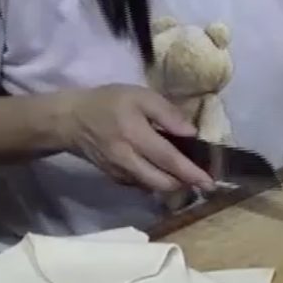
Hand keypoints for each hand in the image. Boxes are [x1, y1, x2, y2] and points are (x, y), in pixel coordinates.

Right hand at [51, 85, 213, 193]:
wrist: (71, 120)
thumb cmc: (109, 102)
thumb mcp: (140, 96)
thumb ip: (167, 113)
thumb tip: (192, 132)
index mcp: (135, 135)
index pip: (168, 160)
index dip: (191, 173)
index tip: (210, 183)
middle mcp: (127, 159)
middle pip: (162, 182)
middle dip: (184, 183)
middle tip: (200, 177)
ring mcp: (119, 172)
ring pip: (152, 187)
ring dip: (171, 184)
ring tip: (184, 173)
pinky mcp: (114, 178)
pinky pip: (140, 185)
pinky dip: (155, 181)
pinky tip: (162, 170)